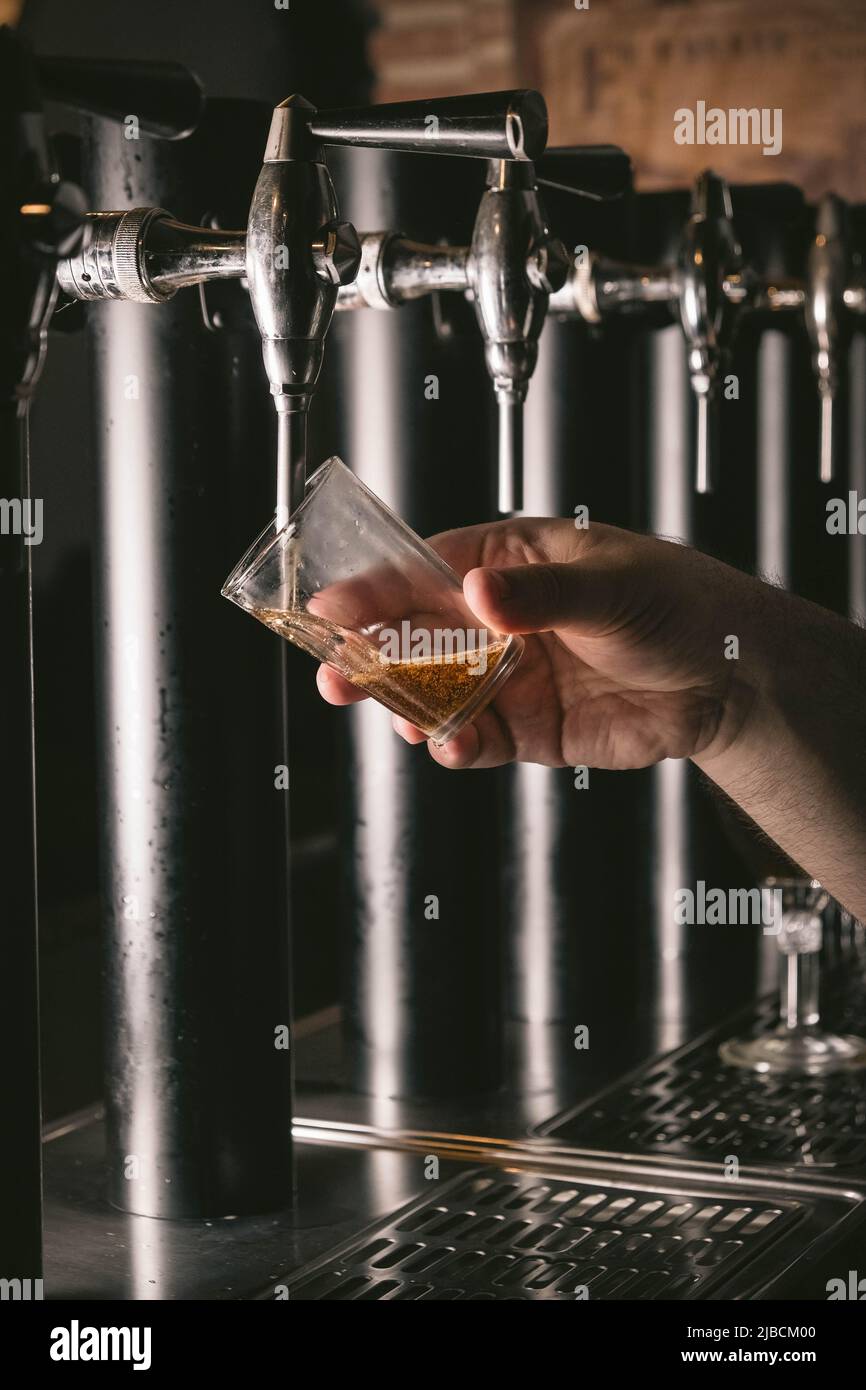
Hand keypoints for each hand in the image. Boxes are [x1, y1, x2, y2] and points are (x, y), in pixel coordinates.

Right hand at [316, 516, 759, 770]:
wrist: (730, 681)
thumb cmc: (678, 606)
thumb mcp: (610, 586)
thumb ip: (540, 596)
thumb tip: (477, 596)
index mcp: (511, 563)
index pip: (428, 569)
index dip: (377, 587)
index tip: (334, 606)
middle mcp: (499, 620)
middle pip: (415, 634)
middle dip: (372, 656)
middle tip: (336, 674)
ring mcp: (509, 675)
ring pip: (435, 692)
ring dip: (404, 707)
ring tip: (391, 718)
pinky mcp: (528, 728)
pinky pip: (476, 738)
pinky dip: (455, 746)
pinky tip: (449, 745)